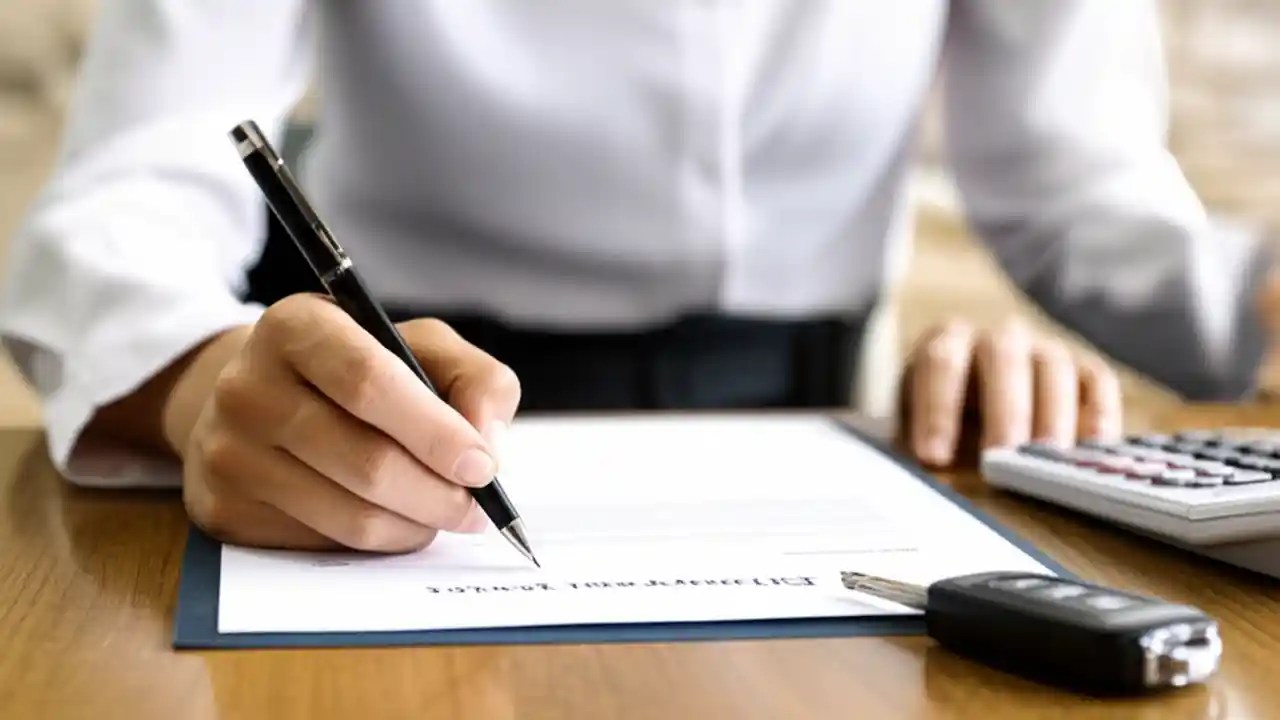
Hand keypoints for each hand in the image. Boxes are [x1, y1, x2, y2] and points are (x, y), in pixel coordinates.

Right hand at [169, 294, 520, 551]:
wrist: (257, 400)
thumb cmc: (355, 371)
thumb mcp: (417, 346)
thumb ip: (474, 378)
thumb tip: (486, 444)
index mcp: (297, 326)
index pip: (369, 382)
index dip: (435, 431)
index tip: (483, 466)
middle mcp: (248, 387)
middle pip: (365, 460)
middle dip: (438, 494)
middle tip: (476, 507)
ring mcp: (227, 452)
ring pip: (348, 515)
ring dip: (414, 525)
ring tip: (440, 512)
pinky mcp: (222, 510)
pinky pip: (322, 544)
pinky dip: (375, 540)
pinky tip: (391, 518)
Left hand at [898, 319, 1121, 467]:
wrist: (974, 404)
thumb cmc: (942, 419)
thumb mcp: (920, 426)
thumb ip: (923, 447)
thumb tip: (924, 483)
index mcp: (946, 340)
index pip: (940, 362)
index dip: (937, 410)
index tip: (933, 458)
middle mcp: (998, 337)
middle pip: (1003, 358)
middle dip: (1003, 410)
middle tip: (1001, 458)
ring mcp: (1044, 350)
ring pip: (1054, 368)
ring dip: (1052, 416)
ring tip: (1047, 463)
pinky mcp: (1082, 370)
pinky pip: (1097, 381)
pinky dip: (1099, 413)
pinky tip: (1092, 449)